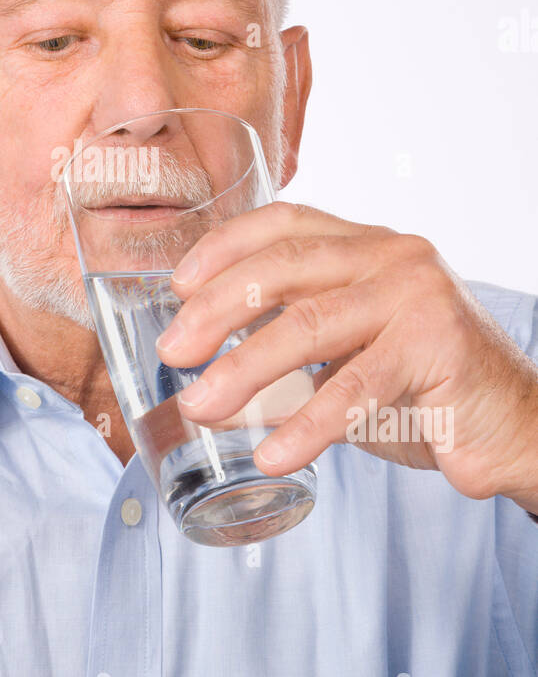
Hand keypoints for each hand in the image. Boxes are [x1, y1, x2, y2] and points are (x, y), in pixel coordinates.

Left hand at [155, 202, 537, 511]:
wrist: (514, 428)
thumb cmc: (423, 391)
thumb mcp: (348, 354)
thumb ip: (292, 344)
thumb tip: (204, 367)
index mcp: (368, 246)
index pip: (285, 223)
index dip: (225, 248)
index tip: (177, 286)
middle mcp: (393, 257)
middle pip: (285, 268)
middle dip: (217, 310)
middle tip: (174, 353)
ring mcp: (418, 297)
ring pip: (311, 326)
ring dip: (245, 370)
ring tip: (201, 407)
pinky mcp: (438, 347)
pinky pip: (356, 388)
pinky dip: (306, 424)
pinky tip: (272, 454)